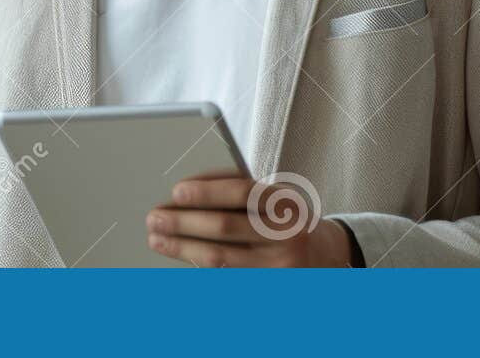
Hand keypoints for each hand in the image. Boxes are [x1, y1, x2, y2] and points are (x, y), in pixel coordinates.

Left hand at [145, 171, 354, 266]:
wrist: (324, 257)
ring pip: (221, 259)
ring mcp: (278, 268)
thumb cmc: (286, 220)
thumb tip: (187, 194)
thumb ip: (236, 190)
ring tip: (159, 239)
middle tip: (155, 218)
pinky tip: (182, 260)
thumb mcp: (273, 196)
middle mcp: (285, 236)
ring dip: (183, 249)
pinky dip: (200, 269)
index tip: (177, 191)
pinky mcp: (268, 288)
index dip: (207, 190)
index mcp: (286, 204)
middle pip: (225, 228)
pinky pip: (226, 279)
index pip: (243, 192)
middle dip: (184, 222)